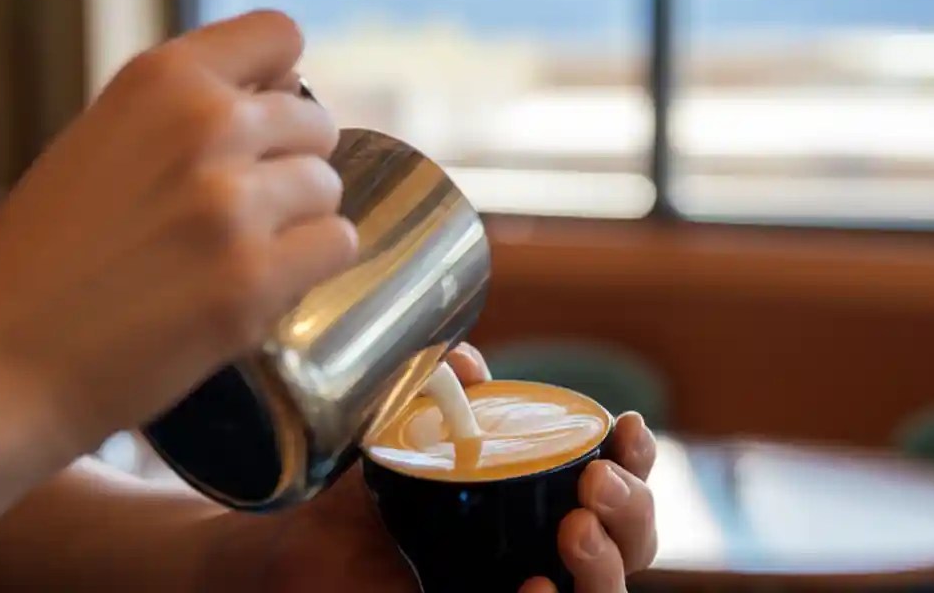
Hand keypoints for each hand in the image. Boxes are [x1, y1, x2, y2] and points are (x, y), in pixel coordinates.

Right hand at [0, 10, 356, 456]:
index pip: (279, 35)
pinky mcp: (256, 279)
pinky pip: (337, 247)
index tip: (263, 123)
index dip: (281, 82)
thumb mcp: (104, 141)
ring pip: (328, 190)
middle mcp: (207, 127)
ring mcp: (235, 204)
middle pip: (316, 124)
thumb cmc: (44, 257)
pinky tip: (260, 287)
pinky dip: (310, 270)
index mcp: (162, 81)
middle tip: (238, 215)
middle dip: (288, 167)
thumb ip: (186, 113)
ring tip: (237, 257)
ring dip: (299, 224)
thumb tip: (288, 90)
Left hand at [245, 345, 657, 592]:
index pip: (618, 484)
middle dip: (633, 510)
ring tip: (574, 532)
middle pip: (632, 543)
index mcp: (543, 503)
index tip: (625, 428)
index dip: (637, 459)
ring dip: (606, 563)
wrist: (295, 562)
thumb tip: (465, 362)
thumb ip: (440, 401)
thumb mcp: (401, 444)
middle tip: (596, 483)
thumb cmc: (358, 506)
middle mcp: (547, 556)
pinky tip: (534, 590)